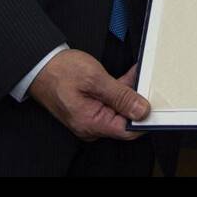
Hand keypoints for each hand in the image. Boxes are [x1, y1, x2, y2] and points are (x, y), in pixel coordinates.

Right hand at [28, 49, 148, 141]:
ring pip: (119, 108)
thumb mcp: (94, 79)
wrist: (39, 65)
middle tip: (147, 80)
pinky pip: (111, 102)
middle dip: (137, 99)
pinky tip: (129, 75)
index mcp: (91, 123)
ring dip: (129, 91)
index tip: (156, 103)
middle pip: (125, 119)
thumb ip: (120, 96)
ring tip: (138, 73)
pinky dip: (120, 89)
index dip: (144, 118)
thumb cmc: (60, 71)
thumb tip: (141, 110)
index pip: (127, 130)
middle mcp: (91, 125)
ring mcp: (90, 117)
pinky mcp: (90, 108)